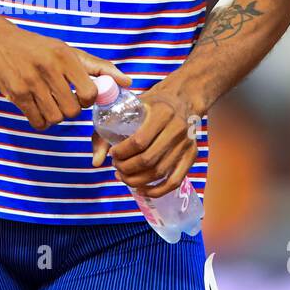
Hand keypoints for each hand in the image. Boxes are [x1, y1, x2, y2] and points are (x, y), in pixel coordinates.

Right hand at [0, 19, 131, 129]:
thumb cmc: (39, 48)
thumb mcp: (69, 51)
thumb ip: (99, 68)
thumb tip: (128, 82)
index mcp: (65, 56)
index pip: (90, 92)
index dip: (87, 100)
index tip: (80, 95)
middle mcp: (49, 68)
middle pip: (72, 110)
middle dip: (71, 110)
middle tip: (63, 100)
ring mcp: (31, 83)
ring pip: (55, 118)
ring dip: (55, 116)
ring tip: (50, 103)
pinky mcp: (17, 95)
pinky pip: (37, 122)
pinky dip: (41, 121)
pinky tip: (38, 109)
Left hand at [97, 76, 201, 198]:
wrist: (182, 98)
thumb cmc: (151, 104)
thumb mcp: (129, 108)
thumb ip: (107, 131)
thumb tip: (97, 162)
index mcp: (162, 113)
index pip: (139, 141)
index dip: (122, 153)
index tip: (113, 153)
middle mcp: (177, 128)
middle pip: (148, 159)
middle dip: (127, 169)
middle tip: (117, 167)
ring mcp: (187, 143)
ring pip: (160, 172)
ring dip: (138, 180)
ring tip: (125, 177)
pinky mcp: (192, 155)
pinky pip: (175, 181)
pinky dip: (157, 190)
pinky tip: (142, 190)